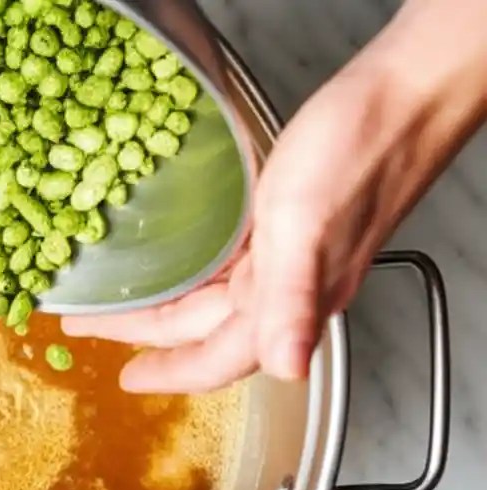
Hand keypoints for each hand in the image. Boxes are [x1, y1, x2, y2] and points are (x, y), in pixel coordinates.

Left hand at [62, 0, 486, 394]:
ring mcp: (289, 257)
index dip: (170, 374)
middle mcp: (287, 289)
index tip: (125, 379)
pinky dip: (196, 268)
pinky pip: (230, 262)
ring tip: (122, 296)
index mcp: (287, 302)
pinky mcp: (290, 222)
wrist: (406, 98)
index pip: (217, 359)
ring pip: (213, 296)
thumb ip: (293, 301)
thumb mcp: (307, 226)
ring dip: (166, 302)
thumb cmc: (360, 152)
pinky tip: (181, 257)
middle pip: (202, 329)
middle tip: (93, 324)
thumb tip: (286, 367)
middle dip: (146, 333)